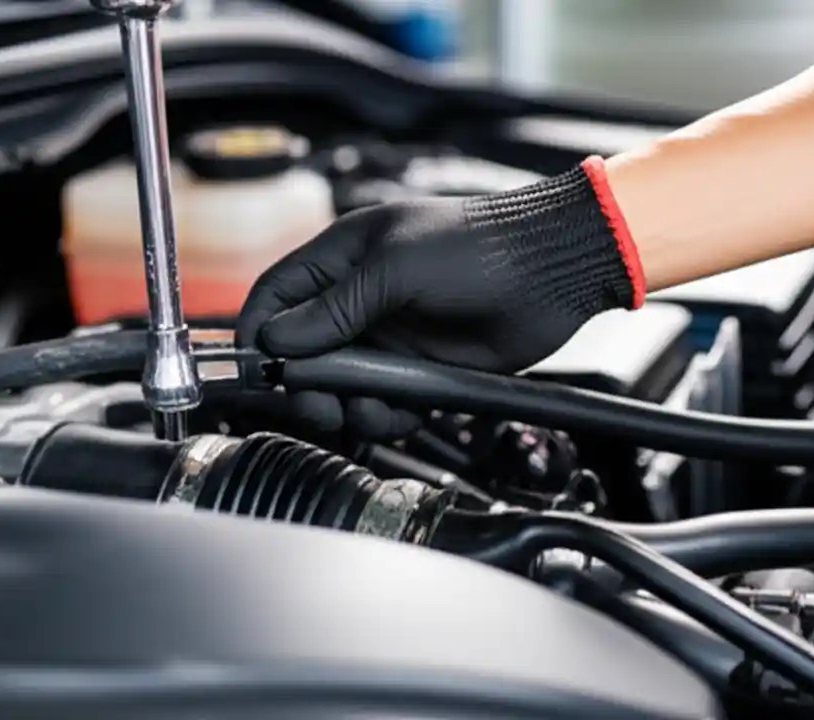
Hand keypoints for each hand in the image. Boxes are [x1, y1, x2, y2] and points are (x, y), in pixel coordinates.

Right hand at [237, 159, 643, 436]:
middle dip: (309, 385)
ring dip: (352, 406)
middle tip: (325, 406)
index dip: (260, 335)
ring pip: (343, 385)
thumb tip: (278, 339)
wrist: (552, 271)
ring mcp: (390, 334)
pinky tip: (407, 411)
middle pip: (304, 352)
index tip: (262, 371)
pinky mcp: (420, 366)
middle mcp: (360, 297)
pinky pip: (384, 401)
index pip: (276, 297)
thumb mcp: (396, 268)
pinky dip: (388, 414)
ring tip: (378, 409)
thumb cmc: (479, 247)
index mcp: (343, 258)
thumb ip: (335, 307)